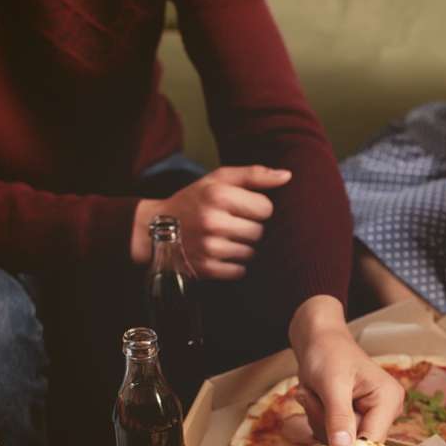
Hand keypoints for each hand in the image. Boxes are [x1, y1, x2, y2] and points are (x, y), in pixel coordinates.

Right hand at [131, 166, 292, 279]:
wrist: (157, 228)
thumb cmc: (196, 200)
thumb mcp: (218, 179)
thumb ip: (254, 175)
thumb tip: (287, 176)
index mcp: (218, 194)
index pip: (266, 208)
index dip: (257, 208)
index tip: (242, 208)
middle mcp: (213, 221)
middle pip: (259, 232)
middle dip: (250, 228)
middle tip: (231, 224)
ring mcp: (209, 247)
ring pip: (251, 252)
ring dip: (242, 246)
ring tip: (224, 238)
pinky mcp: (207, 268)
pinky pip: (239, 270)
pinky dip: (234, 264)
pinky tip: (220, 253)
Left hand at [291, 296, 405, 445]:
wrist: (318, 341)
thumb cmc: (328, 353)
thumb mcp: (332, 383)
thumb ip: (338, 416)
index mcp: (389, 400)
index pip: (373, 442)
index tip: (324, 436)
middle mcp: (386, 413)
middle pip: (355, 444)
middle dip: (328, 426)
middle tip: (315, 400)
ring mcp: (371, 418)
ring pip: (341, 442)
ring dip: (320, 422)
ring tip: (316, 396)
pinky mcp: (356, 421)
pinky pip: (334, 437)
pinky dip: (319, 422)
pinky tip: (318, 402)